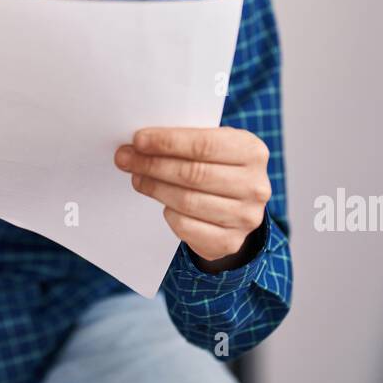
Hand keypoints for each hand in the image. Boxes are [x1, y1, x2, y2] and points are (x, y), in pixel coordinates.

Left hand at [115, 126, 270, 268]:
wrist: (238, 206)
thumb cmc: (219, 166)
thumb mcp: (215, 145)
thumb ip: (186, 140)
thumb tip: (140, 142)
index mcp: (252, 151)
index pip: (204, 144)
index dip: (168, 142)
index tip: (139, 140)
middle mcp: (255, 186)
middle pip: (193, 174)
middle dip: (154, 165)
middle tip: (126, 159)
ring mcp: (245, 217)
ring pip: (187, 201)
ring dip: (155, 187)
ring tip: (137, 178)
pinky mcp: (230, 241)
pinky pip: (187, 226)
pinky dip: (168, 213)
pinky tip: (161, 203)